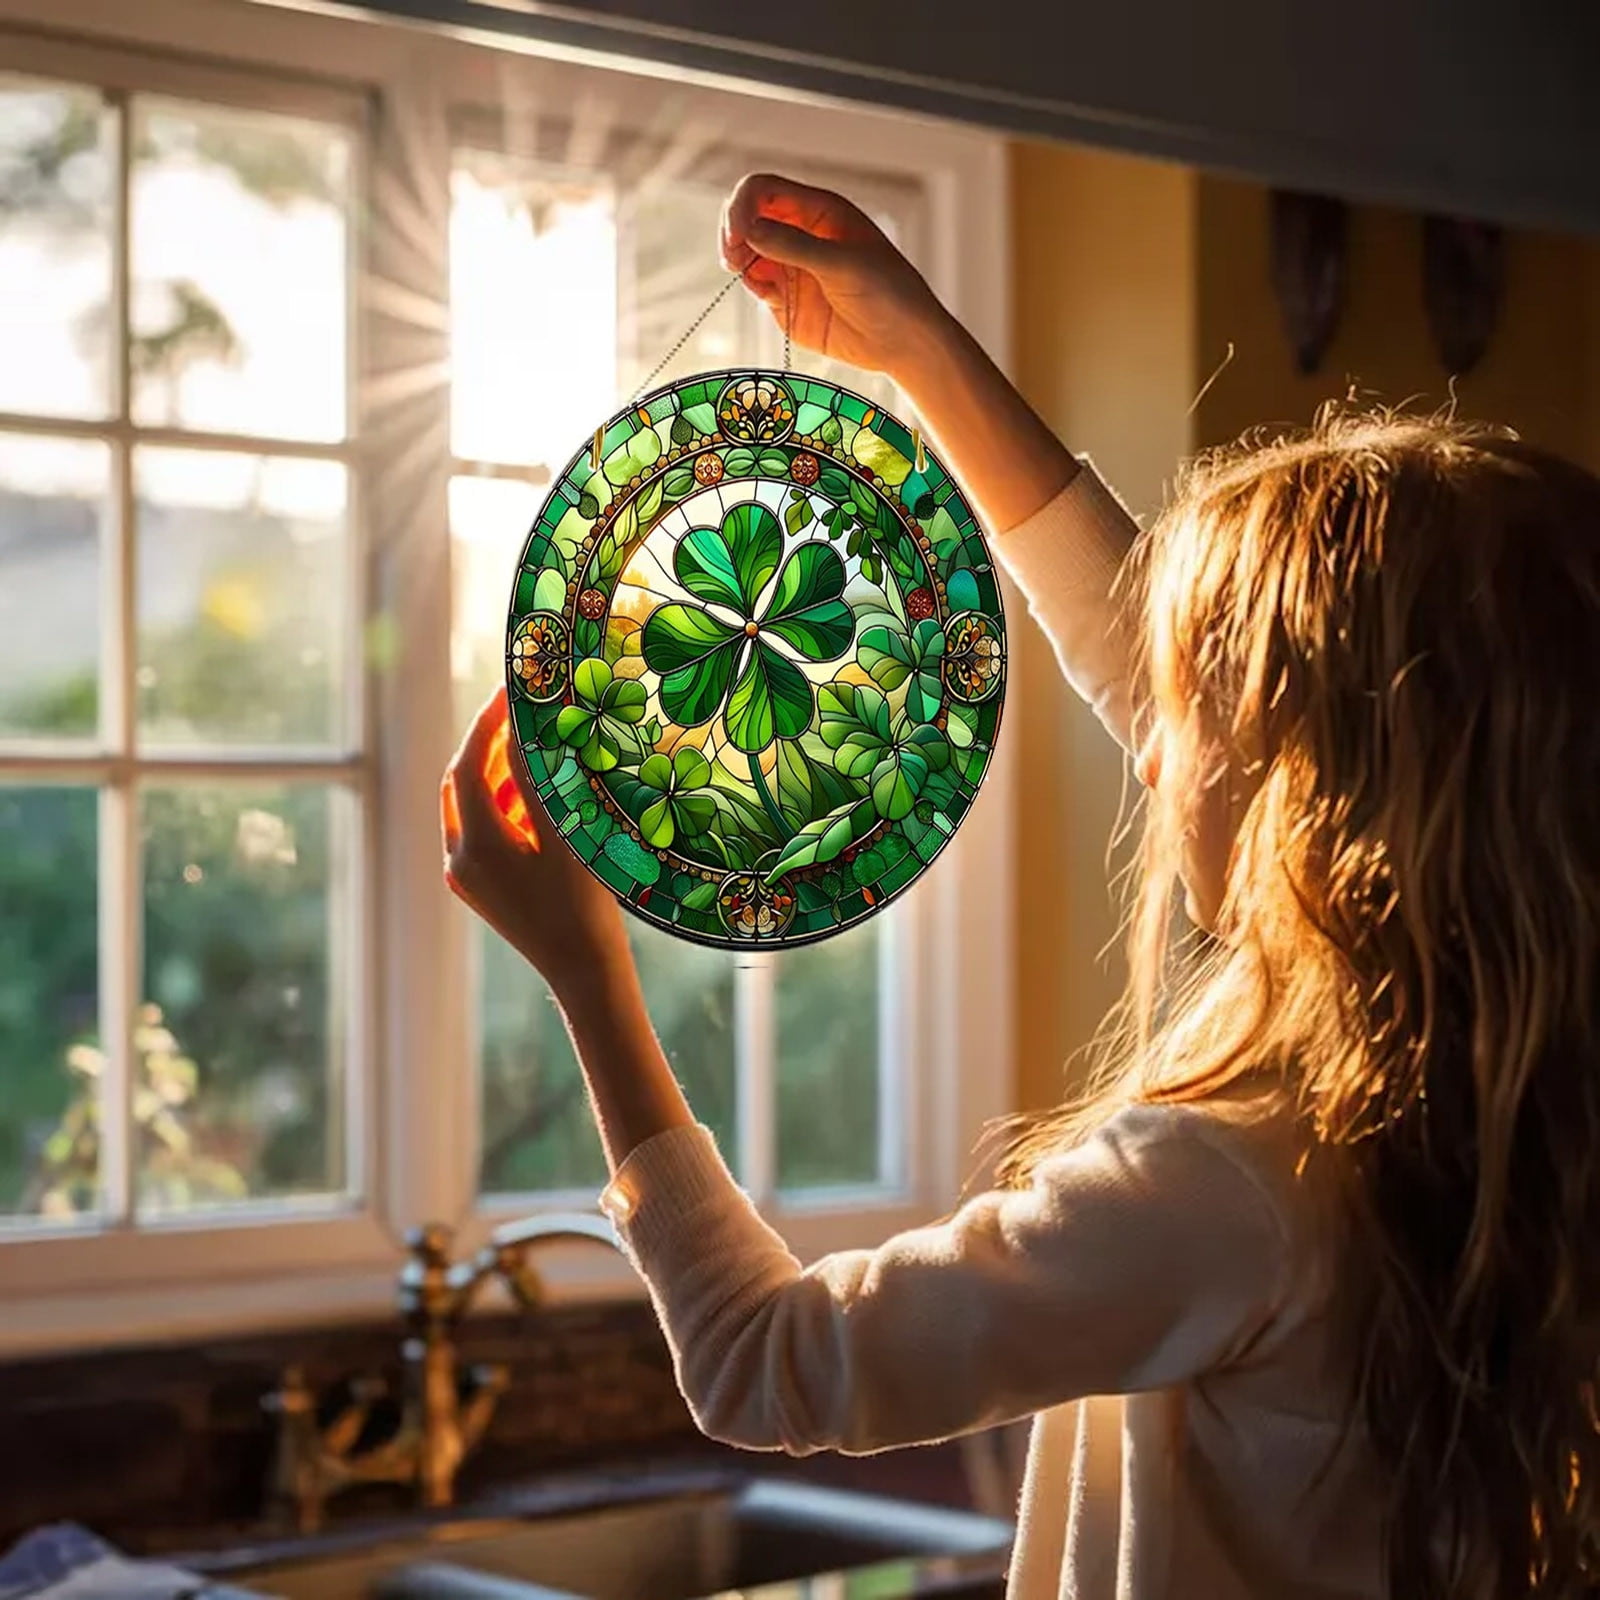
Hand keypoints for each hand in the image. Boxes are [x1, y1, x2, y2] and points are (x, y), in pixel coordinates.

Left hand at [442, 688, 631, 1004]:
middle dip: (488, 745)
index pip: (468, 766)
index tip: (510, 693)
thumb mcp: (565, 836)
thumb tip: (519, 731)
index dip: (487, 724)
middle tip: (521, 714)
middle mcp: (459, 859)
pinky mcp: (480, 887)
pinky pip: (481, 831)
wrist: (584, 973)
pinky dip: (502, 805)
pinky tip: (535, 794)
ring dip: (497, 774)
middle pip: (461, 783)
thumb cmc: (583, 907)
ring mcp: (466, 876)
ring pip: (470, 807)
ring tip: (535, 748)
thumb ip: (536, 782)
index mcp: (475, 845)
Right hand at [721, 172, 948, 378]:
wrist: (902, 342)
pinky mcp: (787, 301)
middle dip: (733, 232)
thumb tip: (748, 229)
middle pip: (747, 217)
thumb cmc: (888, 293)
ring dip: (739, 260)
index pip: (764, 190)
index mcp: (819, 211)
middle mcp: (800, 234)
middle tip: (733, 256)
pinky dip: (753, 287)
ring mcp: (792, 267)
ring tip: (747, 274)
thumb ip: (794, 246)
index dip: (743, 205)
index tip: (737, 233)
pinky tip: (767, 296)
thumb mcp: (843, 264)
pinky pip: (757, 286)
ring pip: (747, 253)